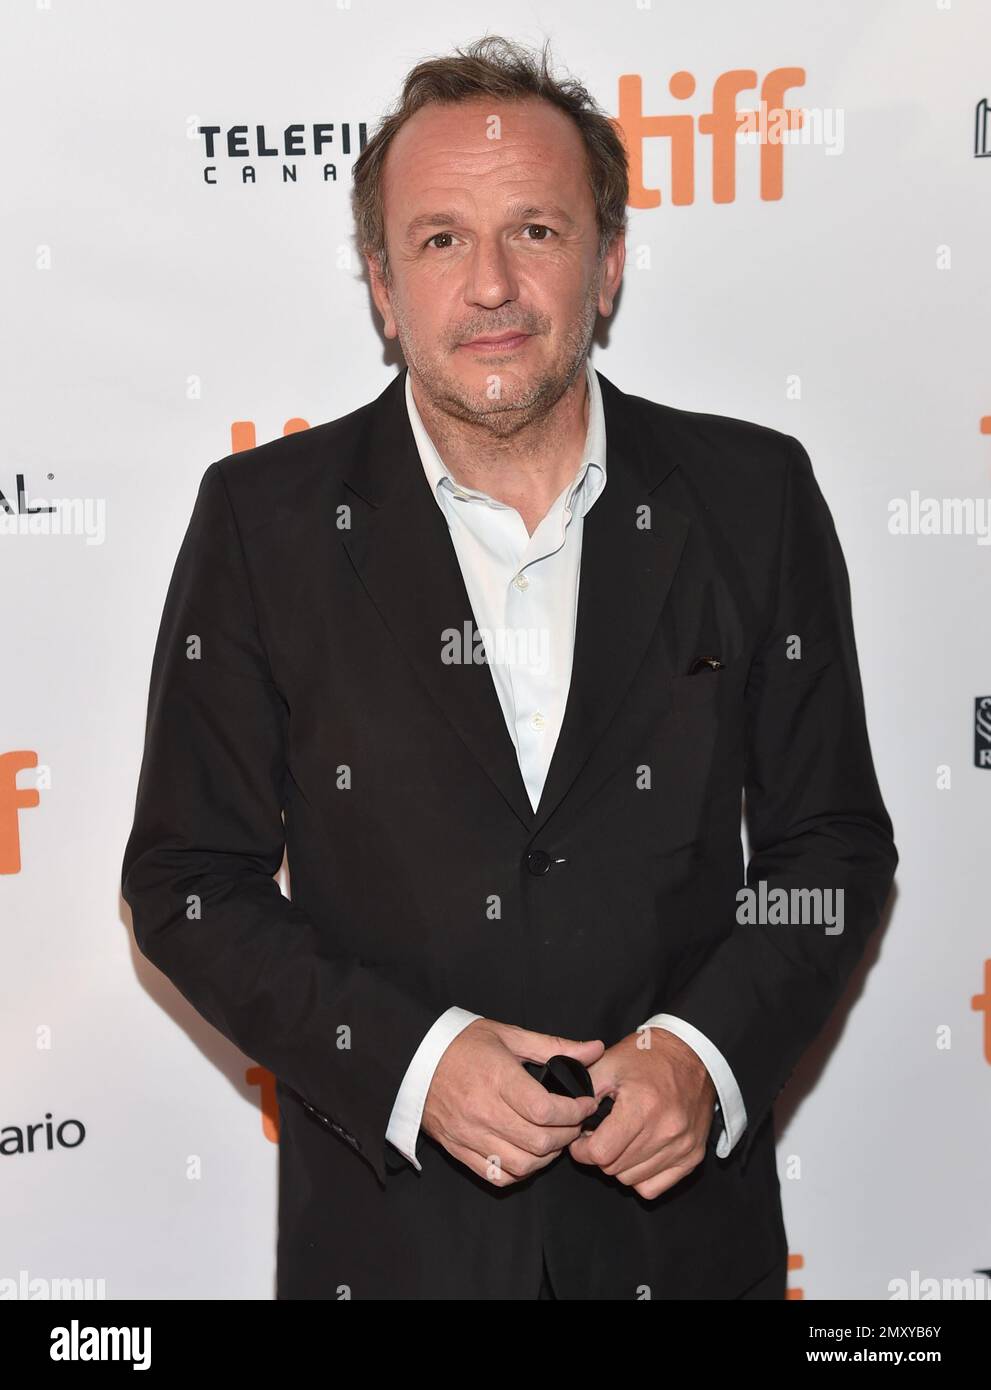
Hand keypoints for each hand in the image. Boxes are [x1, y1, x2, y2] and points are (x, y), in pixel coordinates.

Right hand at [422, 1019, 604, 1186]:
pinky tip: (529, 1154)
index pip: (546, 1111)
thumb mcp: (509, 1035)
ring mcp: (470, 1135)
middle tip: (574, 1121)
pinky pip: (498, 1177)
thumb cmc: (463, 1043)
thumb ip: (554, 1046)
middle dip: (568, 1134)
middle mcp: (483, 1111)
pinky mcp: (459, 1151)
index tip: (585, 1104)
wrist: (414, 1059)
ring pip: (523, 1165)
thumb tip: (594, 1050)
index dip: (575, 1112)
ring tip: (555, 1137)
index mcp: (497, 1078)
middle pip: (540, 1141)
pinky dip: (520, 1172)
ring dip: (548, 1156)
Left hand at [567, 1027, 716, 1198]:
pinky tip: (637, 1152)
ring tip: (619, 1140)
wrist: (690, 1053)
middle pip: (614, 1168)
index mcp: (642, 1106)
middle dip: (599, 1154)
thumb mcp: (608, 1063)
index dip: (582, 1148)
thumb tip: (565, 1118)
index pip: (600, 1153)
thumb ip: (582, 1091)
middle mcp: (666, 1130)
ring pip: (632, 1180)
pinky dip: (640, 1175)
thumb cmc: (647, 1056)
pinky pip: (654, 1187)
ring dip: (619, 1164)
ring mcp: (683, 1146)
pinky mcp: (693, 1156)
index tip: (582, 1136)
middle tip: (600, 1134)